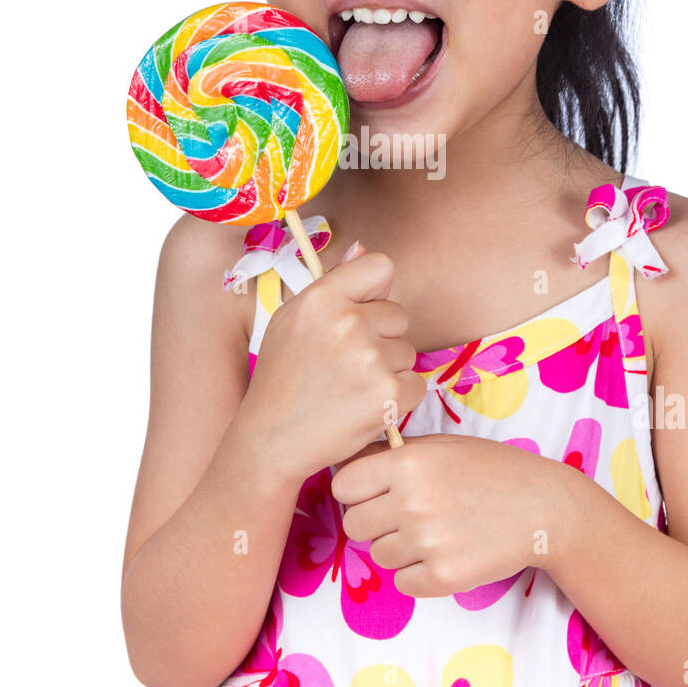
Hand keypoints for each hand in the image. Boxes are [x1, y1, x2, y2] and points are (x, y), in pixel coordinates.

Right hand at [244, 243, 425, 486]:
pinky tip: (366, 407)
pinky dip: (398, 399)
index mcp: (322, 298)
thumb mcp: (292, 319)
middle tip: (346, 363)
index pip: (381, 266)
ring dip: (389, 370)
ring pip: (407, 351)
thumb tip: (363, 247)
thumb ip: (333, 283)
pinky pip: (416, 384)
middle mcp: (347, 323)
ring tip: (351, 387)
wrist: (272, 439)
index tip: (362, 311)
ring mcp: (369, 359)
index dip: (376, 290)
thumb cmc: (282, 377)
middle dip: (382, 336)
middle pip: (398, 313)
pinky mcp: (388, 395)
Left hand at [329, 433, 567, 597]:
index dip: (356, 490)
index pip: (343, 486)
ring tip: (434, 532)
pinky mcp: (443, 576)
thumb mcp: (441, 447)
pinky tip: (445, 553)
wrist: (544, 508)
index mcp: (408, 463)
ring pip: (378, 555)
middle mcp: (412, 502)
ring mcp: (427, 542)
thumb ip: (393, 454)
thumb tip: (346, 461)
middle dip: (373, 522)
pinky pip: (403, 582)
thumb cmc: (491, 470)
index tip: (373, 492)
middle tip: (404, 516)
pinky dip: (418, 574)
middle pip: (354, 525)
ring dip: (399, 548)